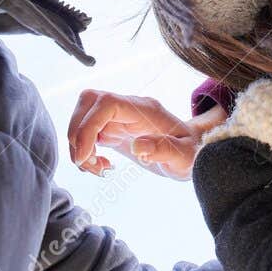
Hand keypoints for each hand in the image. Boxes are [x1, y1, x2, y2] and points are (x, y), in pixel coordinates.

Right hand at [67, 89, 224, 180]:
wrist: (193, 151)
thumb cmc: (192, 153)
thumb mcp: (185, 158)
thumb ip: (164, 151)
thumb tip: (139, 147)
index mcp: (146, 109)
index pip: (106, 103)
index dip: (88, 126)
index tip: (85, 156)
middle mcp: (129, 107)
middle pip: (88, 102)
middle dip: (78, 134)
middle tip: (89, 164)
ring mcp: (119, 115)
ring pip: (83, 115)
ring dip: (79, 144)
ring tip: (99, 168)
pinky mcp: (113, 127)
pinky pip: (88, 130)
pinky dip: (85, 149)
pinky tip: (101, 165)